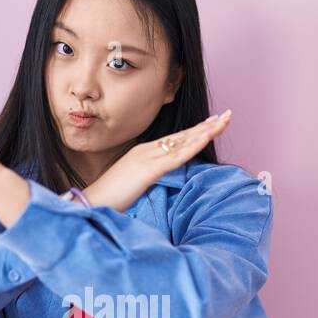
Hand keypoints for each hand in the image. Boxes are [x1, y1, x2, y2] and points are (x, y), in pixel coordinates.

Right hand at [84, 111, 232, 211]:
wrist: (90, 201)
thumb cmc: (108, 197)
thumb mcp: (131, 183)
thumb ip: (145, 178)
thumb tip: (154, 180)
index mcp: (143, 153)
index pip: (174, 140)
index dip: (194, 131)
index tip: (211, 124)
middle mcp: (147, 150)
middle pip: (182, 136)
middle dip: (206, 126)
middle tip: (227, 115)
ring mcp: (148, 158)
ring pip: (184, 141)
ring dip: (206, 130)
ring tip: (225, 120)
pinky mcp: (149, 170)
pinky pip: (177, 156)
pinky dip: (194, 145)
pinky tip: (208, 136)